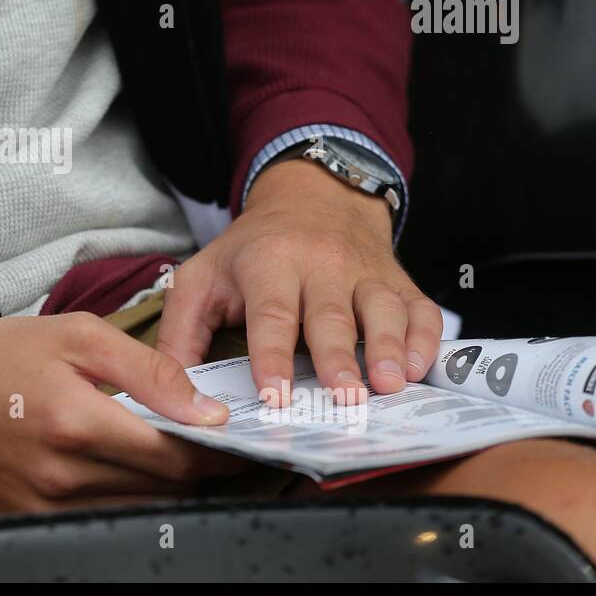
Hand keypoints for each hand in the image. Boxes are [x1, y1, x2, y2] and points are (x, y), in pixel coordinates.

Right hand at [0, 313, 247, 513]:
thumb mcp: (73, 335)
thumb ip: (147, 369)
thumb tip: (206, 409)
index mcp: (76, 421)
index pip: (176, 455)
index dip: (221, 452)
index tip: (247, 441)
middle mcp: (62, 474)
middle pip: (163, 489)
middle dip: (203, 470)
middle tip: (226, 447)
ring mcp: (45, 505)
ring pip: (139, 510)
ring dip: (170, 488)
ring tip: (183, 457)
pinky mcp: (30, 520)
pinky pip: (102, 519)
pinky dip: (129, 499)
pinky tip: (133, 472)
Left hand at [157, 159, 442, 404]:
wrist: (312, 197)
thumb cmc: (250, 251)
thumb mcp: (202, 277)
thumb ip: (181, 332)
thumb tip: (169, 391)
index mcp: (268, 264)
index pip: (271, 314)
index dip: (273, 356)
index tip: (275, 396)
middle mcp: (321, 265)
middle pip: (330, 315)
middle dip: (337, 358)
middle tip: (344, 399)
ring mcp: (365, 272)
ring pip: (381, 309)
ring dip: (389, 348)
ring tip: (390, 386)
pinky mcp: (399, 282)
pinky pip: (421, 309)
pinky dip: (426, 339)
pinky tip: (420, 369)